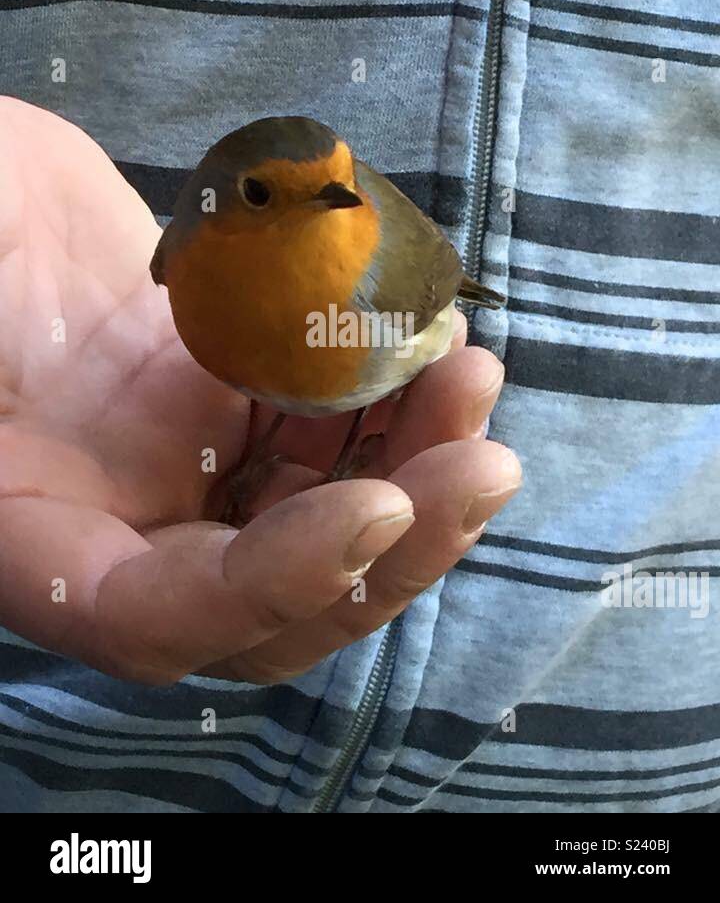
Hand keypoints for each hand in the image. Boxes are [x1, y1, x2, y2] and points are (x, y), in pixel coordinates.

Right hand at [0, 98, 521, 684]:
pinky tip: (436, 346)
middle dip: (395, 549)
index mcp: (29, 529)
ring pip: (323, 521)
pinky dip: (395, 409)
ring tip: (472, 376)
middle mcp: (122, 523)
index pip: (155, 617)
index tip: (378, 505)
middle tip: (484, 465)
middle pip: (275, 603)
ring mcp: (188, 467)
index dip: (275, 584)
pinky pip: (328, 439)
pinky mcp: (236, 409)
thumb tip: (66, 403)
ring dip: (417, 468)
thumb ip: (4, 364)